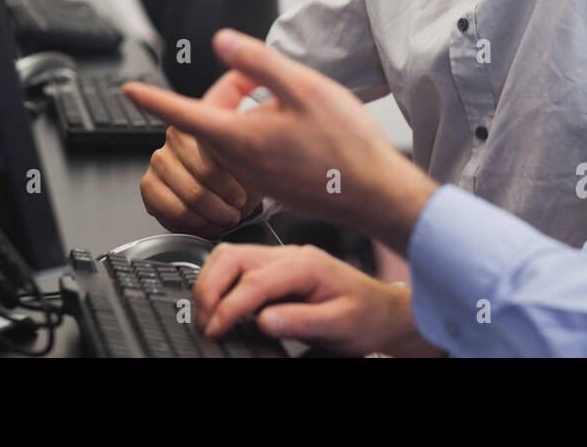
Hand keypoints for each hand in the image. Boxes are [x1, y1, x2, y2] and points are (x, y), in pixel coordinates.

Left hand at [124, 30, 437, 253]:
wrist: (375, 194)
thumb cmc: (345, 145)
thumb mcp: (303, 88)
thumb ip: (258, 63)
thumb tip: (223, 43)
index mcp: (240, 139)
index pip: (182, 115)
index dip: (153, 99)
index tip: (129, 91)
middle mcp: (240, 164)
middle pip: (214, 120)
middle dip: (230, 92)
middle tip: (261, 76)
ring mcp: (256, 180)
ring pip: (235, 136)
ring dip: (250, 113)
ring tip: (290, 103)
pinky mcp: (272, 187)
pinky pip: (253, 153)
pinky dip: (264, 133)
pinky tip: (299, 128)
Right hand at [193, 243, 442, 356]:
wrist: (382, 310)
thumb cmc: (365, 316)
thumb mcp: (341, 326)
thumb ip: (302, 321)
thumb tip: (264, 321)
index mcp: (306, 266)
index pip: (255, 281)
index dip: (229, 306)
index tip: (215, 329)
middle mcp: (289, 256)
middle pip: (233, 257)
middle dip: (209, 288)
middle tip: (204, 323)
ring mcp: (281, 258)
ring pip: (230, 256)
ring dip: (210, 283)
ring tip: (207, 316)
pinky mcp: (275, 268)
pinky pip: (237, 265)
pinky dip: (219, 282)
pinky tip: (220, 305)